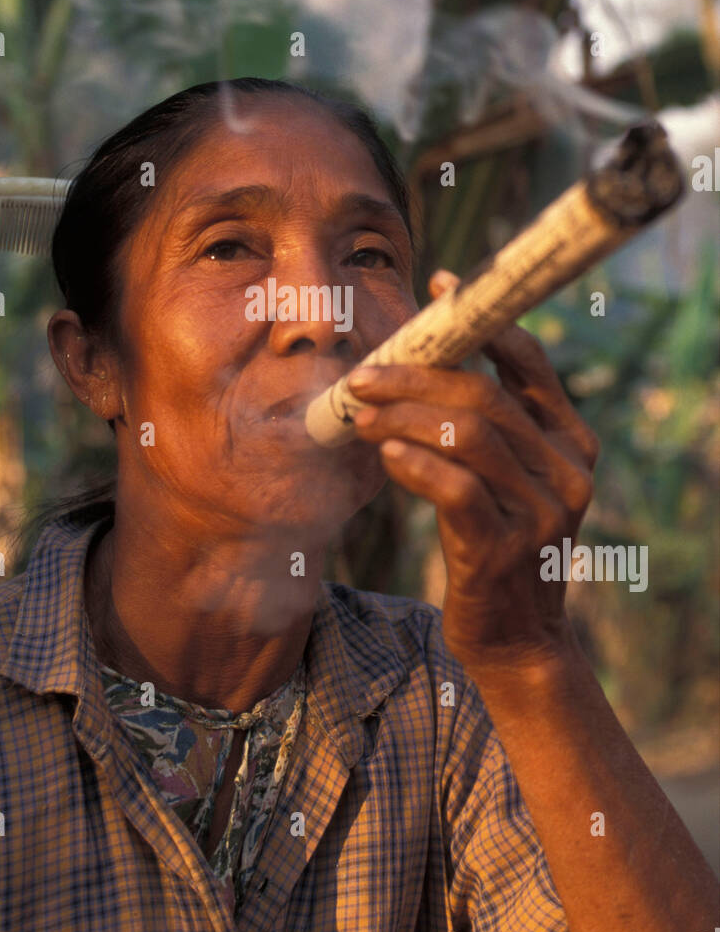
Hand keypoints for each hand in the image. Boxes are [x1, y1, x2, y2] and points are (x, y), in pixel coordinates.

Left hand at [348, 269, 598, 679]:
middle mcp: (566, 472)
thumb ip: (486, 431)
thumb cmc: (497, 546)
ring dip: (403, 416)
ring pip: (466, 436)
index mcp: (572, 444)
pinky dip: (414, 463)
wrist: (517, 641)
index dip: (483, 323)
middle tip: (362, 375)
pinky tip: (383, 454)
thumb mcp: (507, 484)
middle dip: (416, 376)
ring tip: (359, 414)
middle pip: (484, 397)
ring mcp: (540, 512)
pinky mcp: (503, 550)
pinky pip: (454, 488)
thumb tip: (422, 365)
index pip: (530, 365)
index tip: (439, 289)